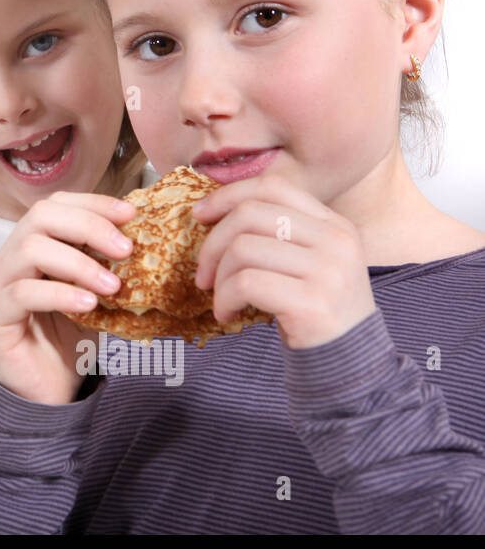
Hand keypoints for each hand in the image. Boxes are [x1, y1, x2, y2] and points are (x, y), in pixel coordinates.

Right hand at [0, 192, 136, 404]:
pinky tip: (89, 305)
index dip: (92, 204)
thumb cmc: (67, 342)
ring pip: (29, 249)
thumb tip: (144, 241)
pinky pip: (22, 293)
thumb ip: (108, 269)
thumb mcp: (94, 297)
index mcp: (30, 248)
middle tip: (126, 250)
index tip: (131, 214)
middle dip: (88, 226)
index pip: (54, 206)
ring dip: (78, 263)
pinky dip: (60, 293)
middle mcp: (8, 260)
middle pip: (40, 217)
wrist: (45, 394)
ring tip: (112, 287)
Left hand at [192, 173, 375, 348]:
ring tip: (220, 298)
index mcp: (334, 224)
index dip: (228, 196)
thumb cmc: (314, 309)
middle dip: (212, 243)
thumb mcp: (307, 261)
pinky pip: (246, 283)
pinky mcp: (313, 302)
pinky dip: (225, 298)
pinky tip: (227, 314)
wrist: (348, 361)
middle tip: (202, 273)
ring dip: (218, 277)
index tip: (199, 215)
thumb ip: (277, 233)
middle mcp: (337, 240)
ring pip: (243, 249)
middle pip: (250, 214)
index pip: (273, 187)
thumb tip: (211, 211)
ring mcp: (329, 270)